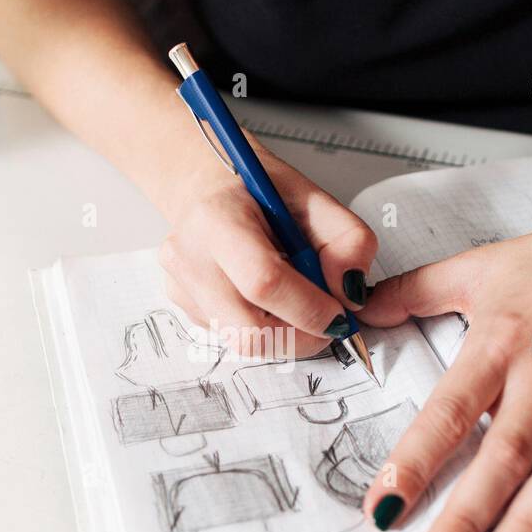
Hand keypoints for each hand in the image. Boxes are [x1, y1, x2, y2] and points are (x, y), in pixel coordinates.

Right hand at [159, 143, 377, 357]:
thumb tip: (350, 295)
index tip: (340, 314)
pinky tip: (265, 297)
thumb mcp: (317, 200)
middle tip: (325, 318)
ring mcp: (181, 287)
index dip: (309, 309)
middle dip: (300, 336)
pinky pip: (234, 338)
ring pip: (244, 343)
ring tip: (293, 297)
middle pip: (249, 331)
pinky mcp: (184, 308)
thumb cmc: (259, 193)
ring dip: (284, 333)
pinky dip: (263, 327)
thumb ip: (349, 242)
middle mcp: (189, 257)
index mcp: (218, 218)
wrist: (207, 189)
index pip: (263, 281)